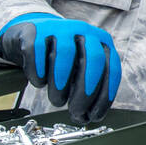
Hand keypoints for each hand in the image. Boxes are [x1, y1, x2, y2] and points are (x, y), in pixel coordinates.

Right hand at [0, 13, 120, 122]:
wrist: (34, 35)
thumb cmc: (62, 59)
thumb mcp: (81, 70)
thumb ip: (88, 89)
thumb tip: (87, 117)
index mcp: (101, 42)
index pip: (112, 68)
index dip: (105, 95)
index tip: (95, 115)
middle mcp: (84, 31)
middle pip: (93, 60)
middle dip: (86, 91)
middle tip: (76, 112)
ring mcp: (60, 27)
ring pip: (64, 55)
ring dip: (60, 85)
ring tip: (57, 100)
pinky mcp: (35, 30)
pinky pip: (37, 51)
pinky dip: (38, 72)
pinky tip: (40, 82)